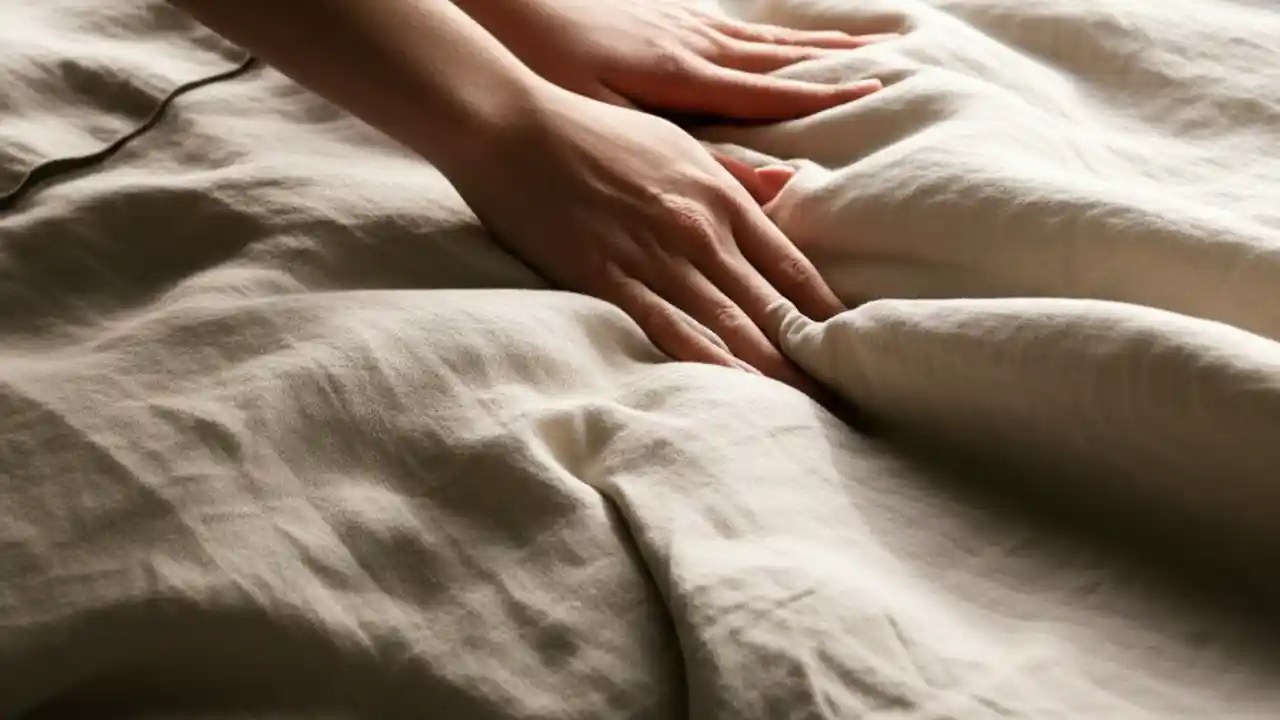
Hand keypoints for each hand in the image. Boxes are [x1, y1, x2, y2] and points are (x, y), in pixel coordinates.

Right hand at [450, 85, 841, 394]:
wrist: (515, 128)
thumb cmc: (595, 131)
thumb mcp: (679, 141)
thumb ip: (733, 174)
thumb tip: (787, 189)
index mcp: (722, 197)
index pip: (792, 269)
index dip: (824, 316)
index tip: (848, 349)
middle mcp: (701, 231)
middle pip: (770, 308)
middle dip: (807, 357)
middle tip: (840, 398)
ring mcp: (656, 259)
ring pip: (728, 327)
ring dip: (768, 372)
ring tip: (802, 410)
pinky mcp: (609, 281)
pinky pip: (667, 332)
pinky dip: (706, 365)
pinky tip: (732, 394)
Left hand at [456, 0, 889, 120]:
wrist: (504, 2)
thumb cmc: (547, 70)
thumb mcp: (613, 121)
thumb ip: (689, 154)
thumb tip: (764, 178)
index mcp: (686, 76)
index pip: (770, 92)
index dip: (825, 97)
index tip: (877, 94)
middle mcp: (694, 43)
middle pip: (781, 57)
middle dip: (839, 61)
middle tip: (895, 62)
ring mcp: (680, 24)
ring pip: (764, 37)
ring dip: (815, 42)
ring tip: (863, 41)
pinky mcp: (662, 15)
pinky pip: (735, 26)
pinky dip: (771, 32)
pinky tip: (776, 35)